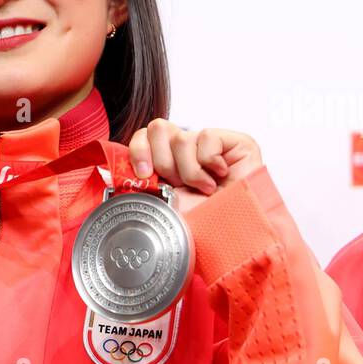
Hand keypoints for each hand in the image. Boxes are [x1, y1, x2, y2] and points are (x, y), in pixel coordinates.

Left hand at [128, 119, 263, 212]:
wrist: (231, 235)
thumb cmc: (201, 224)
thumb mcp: (163, 203)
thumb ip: (145, 181)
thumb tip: (126, 168)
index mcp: (170, 161)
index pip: (144, 135)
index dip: (139, 150)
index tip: (143, 174)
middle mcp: (189, 150)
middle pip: (158, 128)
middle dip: (165, 163)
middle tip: (180, 185)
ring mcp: (213, 144)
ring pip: (182, 137)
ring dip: (190, 171)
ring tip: (204, 188)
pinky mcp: (236, 142)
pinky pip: (206, 137)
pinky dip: (210, 163)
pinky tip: (219, 178)